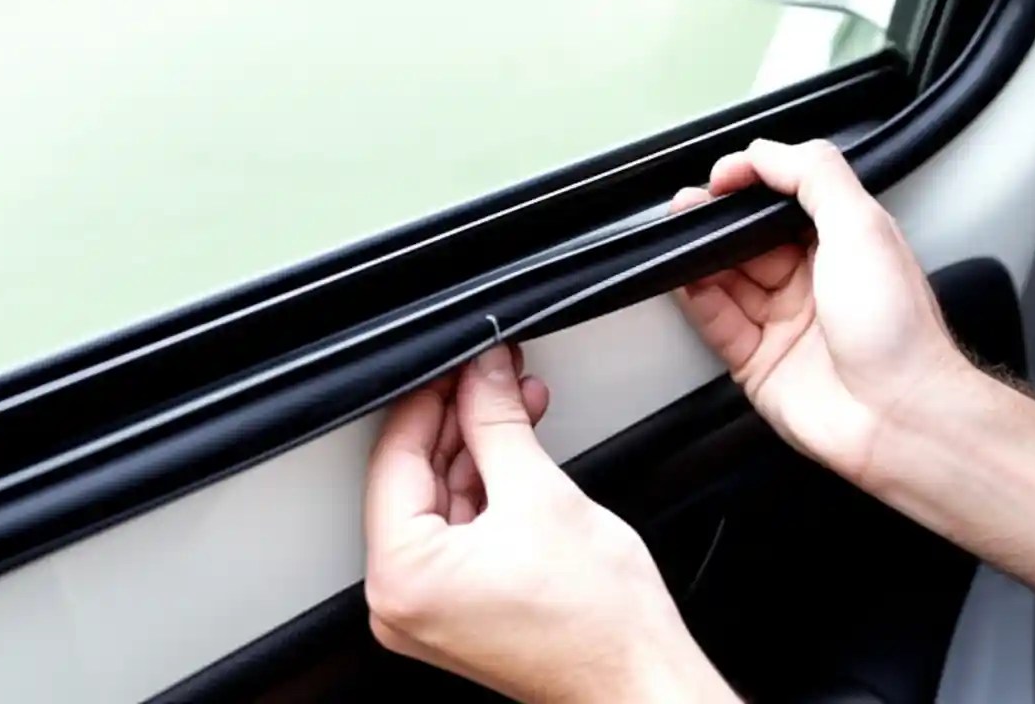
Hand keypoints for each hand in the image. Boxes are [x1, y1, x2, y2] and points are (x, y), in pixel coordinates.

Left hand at [364, 345, 736, 702]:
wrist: (639, 678)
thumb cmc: (598, 622)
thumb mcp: (540, 493)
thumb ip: (498, 420)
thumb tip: (481, 373)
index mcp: (403, 575)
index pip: (396, 457)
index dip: (432, 397)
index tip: (459, 363)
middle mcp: (401, 600)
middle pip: (416, 477)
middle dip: (462, 418)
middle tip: (493, 375)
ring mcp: (428, 608)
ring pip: (440, 500)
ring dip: (480, 448)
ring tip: (517, 403)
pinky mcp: (457, 608)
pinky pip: (459, 530)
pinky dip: (488, 488)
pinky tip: (516, 449)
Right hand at [672, 139, 969, 486]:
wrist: (899, 416)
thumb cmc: (898, 331)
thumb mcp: (862, 225)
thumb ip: (814, 175)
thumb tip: (766, 151)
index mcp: (845, 243)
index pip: (786, 197)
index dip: (752, 181)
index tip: (725, 174)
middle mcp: (813, 281)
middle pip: (749, 237)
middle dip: (716, 219)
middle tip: (688, 205)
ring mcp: (784, 322)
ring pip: (727, 277)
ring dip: (699, 254)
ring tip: (677, 234)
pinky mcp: (758, 362)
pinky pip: (716, 321)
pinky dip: (695, 298)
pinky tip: (682, 277)